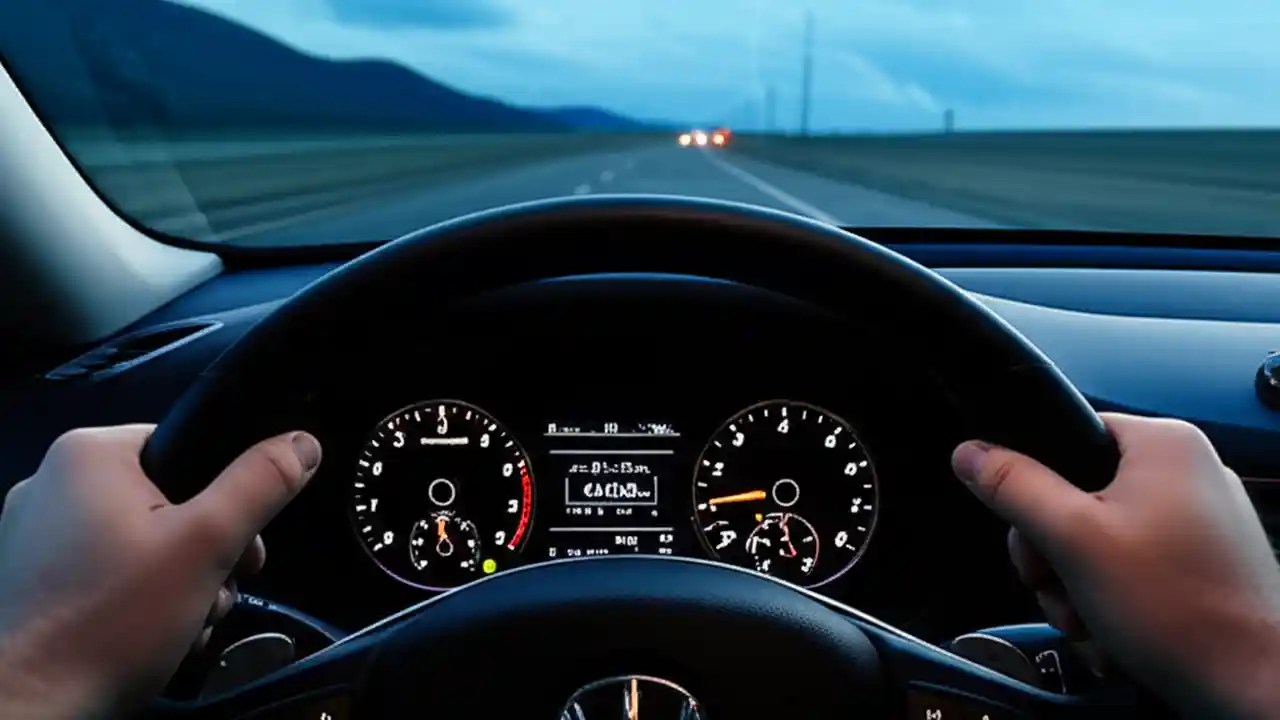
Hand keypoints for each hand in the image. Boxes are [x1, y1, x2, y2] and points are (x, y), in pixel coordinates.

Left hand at [0, 425, 321, 719]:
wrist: (31, 709)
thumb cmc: (116, 618)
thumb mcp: (208, 544)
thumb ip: (260, 484)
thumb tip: (303, 441)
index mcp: (89, 454)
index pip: (186, 447)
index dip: (229, 493)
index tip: (246, 545)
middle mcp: (52, 483)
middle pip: (167, 498)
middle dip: (208, 549)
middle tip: (222, 588)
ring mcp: (33, 535)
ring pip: (140, 538)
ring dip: (182, 578)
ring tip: (188, 618)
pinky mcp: (32, 579)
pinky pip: (106, 568)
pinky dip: (139, 595)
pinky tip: (152, 631)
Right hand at [952, 413, 1279, 719]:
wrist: (1252, 687)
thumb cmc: (1179, 610)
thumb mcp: (1072, 540)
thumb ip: (1014, 488)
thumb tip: (970, 452)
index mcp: (1163, 444)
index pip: (1069, 438)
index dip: (1035, 487)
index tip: (1032, 533)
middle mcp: (1189, 471)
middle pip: (1078, 494)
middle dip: (1055, 553)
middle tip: (1059, 585)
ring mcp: (1203, 518)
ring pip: (1101, 536)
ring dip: (1077, 583)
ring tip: (1090, 616)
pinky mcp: (1206, 560)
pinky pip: (1135, 563)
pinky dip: (1112, 596)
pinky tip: (1113, 628)